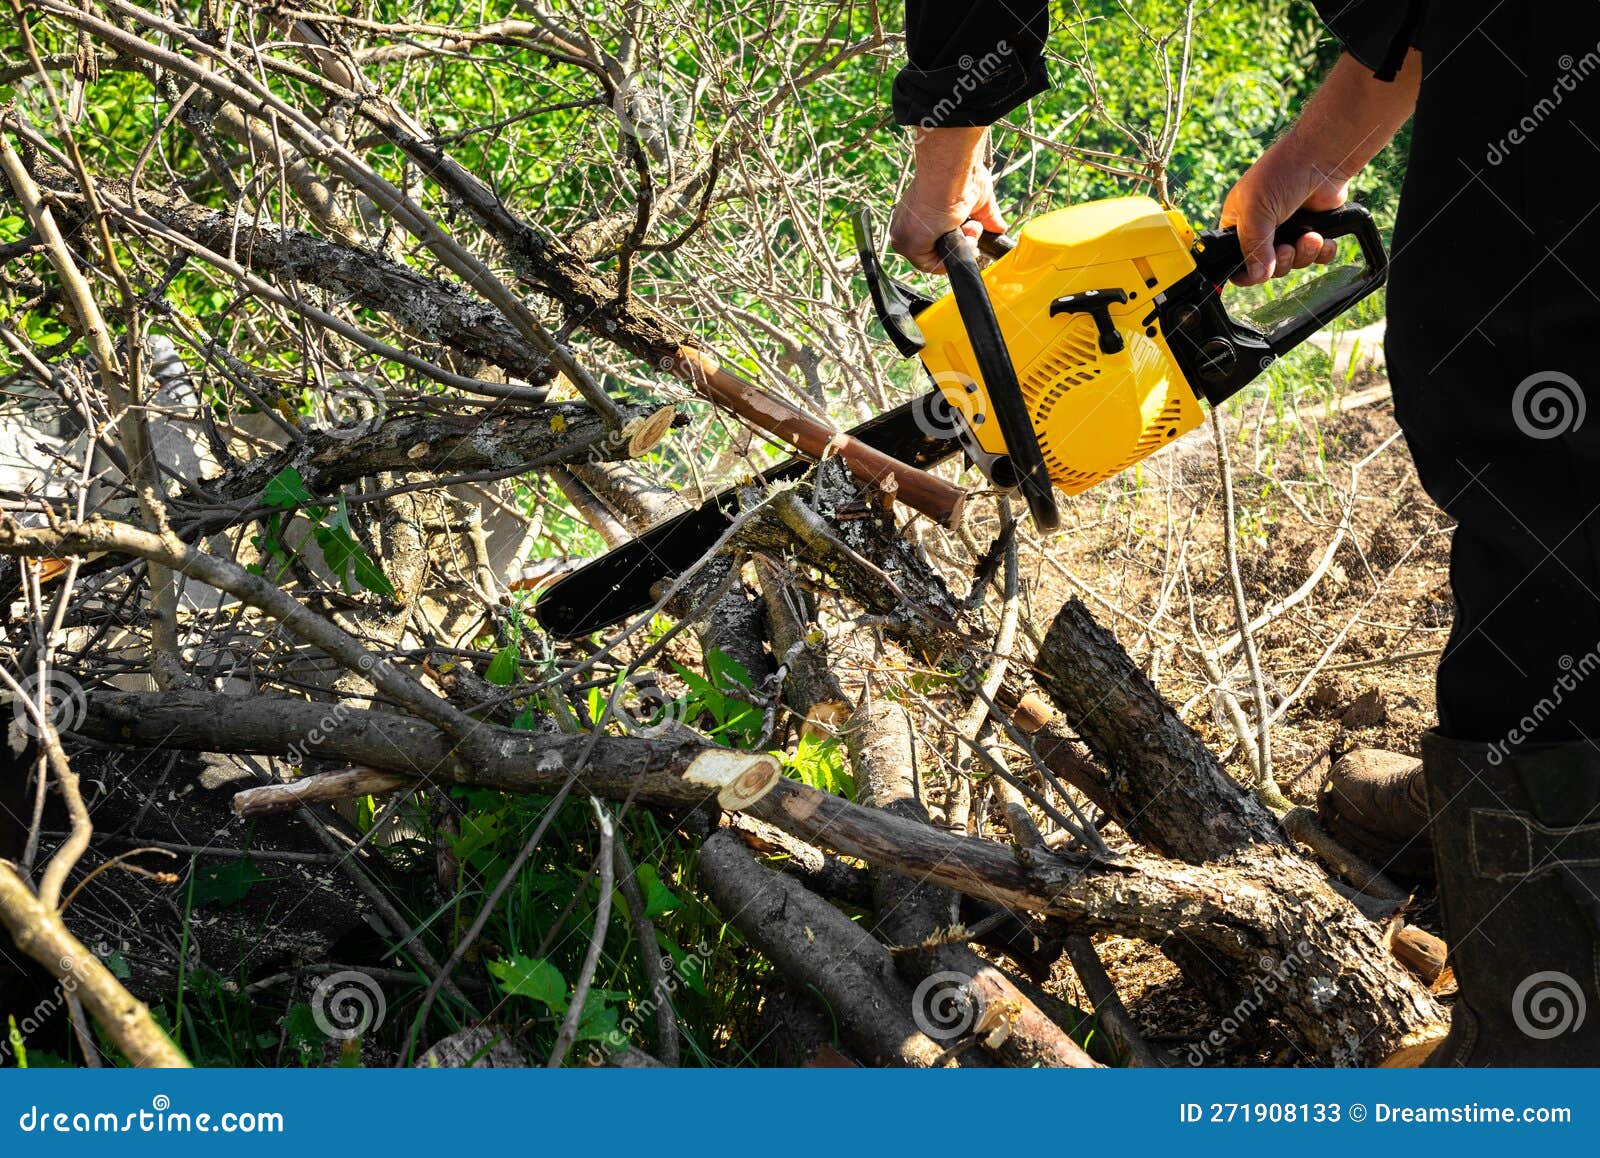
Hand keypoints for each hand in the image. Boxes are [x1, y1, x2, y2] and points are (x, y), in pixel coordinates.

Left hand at [889, 127, 1006, 272]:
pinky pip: (929, 264)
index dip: (959, 237)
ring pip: (935, 257)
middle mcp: (908, 223)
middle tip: (974, 229)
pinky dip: (952, 256)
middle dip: (963, 242)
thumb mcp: (978, 201)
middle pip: (937, 249)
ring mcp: (904, 234)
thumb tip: (999, 227)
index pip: (936, 237)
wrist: (951, 174)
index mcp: (921, 211)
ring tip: (970, 230)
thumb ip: (986, 217)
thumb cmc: (961, 176)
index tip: (973, 230)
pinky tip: (963, 239)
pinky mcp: (905, 244)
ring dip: (960, 247)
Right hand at [1221, 133, 1351, 285]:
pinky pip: (1316, 256)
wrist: (1322, 157)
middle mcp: (1263, 230)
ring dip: (1303, 254)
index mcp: (1240, 224)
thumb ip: (1253, 247)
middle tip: (1288, 247)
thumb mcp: (1256, 211)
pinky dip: (1321, 252)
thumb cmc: (1281, 173)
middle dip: (1281, 262)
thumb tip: (1257, 276)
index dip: (1246, 273)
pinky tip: (1322, 239)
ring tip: (1310, 237)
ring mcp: (1289, 231)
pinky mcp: (1313, 230)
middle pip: (1267, 268)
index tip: (1258, 275)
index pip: (1236, 261)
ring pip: (1293, 263)